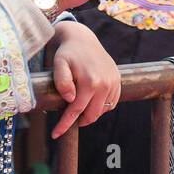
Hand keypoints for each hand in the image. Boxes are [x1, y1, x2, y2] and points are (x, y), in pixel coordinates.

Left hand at [48, 21, 121, 138]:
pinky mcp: (118, 81)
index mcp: (90, 82)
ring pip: (102, 111)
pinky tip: (92, 102)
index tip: (55, 134)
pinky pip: (112, 103)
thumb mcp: (59, 64)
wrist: (83, 39)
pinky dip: (102, 107)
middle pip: (91, 115)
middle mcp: (105, 84)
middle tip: (67, 119)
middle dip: (78, 121)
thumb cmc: (68, 53)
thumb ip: (62, 81)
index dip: (65, 125)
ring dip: (90, 114)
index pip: (76, 111)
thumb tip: (70, 98)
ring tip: (78, 109)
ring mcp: (113, 82)